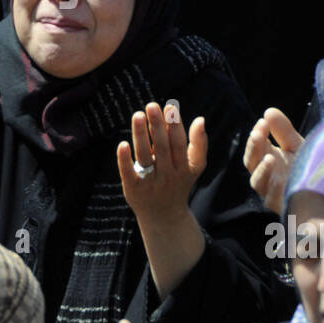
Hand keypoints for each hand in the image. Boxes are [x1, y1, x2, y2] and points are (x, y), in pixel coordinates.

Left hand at [118, 101, 206, 227]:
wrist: (164, 217)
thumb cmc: (179, 183)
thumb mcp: (194, 167)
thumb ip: (199, 144)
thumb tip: (200, 119)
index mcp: (183, 168)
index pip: (179, 143)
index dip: (175, 125)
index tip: (170, 106)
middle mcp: (168, 176)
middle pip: (162, 148)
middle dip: (157, 126)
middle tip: (151, 105)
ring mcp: (150, 183)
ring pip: (145, 157)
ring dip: (141, 135)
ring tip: (137, 115)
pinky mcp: (134, 190)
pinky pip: (129, 173)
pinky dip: (125, 159)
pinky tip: (122, 144)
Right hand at [243, 107, 304, 213]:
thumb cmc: (308, 165)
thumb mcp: (297, 145)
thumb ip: (283, 130)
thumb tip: (268, 111)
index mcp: (266, 158)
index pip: (254, 146)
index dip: (256, 135)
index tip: (263, 122)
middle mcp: (266, 174)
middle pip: (251, 162)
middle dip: (254, 147)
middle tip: (258, 134)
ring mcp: (271, 190)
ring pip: (258, 182)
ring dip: (262, 170)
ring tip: (269, 158)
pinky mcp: (281, 204)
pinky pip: (272, 198)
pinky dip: (275, 189)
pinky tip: (280, 180)